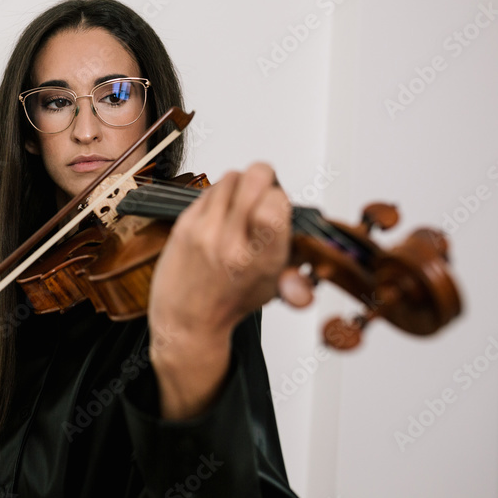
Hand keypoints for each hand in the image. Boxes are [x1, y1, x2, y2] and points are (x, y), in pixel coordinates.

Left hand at [145, 162, 311, 418]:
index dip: (279, 196)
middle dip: (263, 178)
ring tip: (237, 208)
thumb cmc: (229, 301)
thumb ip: (298, 264)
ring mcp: (206, 232)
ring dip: (239, 186)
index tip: (275, 204)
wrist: (186, 320)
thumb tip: (313, 245)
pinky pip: (208, 189)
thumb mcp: (275, 287)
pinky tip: (218, 216)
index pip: (276, 203)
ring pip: (231, 177)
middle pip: (255, 178)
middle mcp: (233, 243)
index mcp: (263, 259)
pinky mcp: (184, 225)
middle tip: (260, 194)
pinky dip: (216, 196)